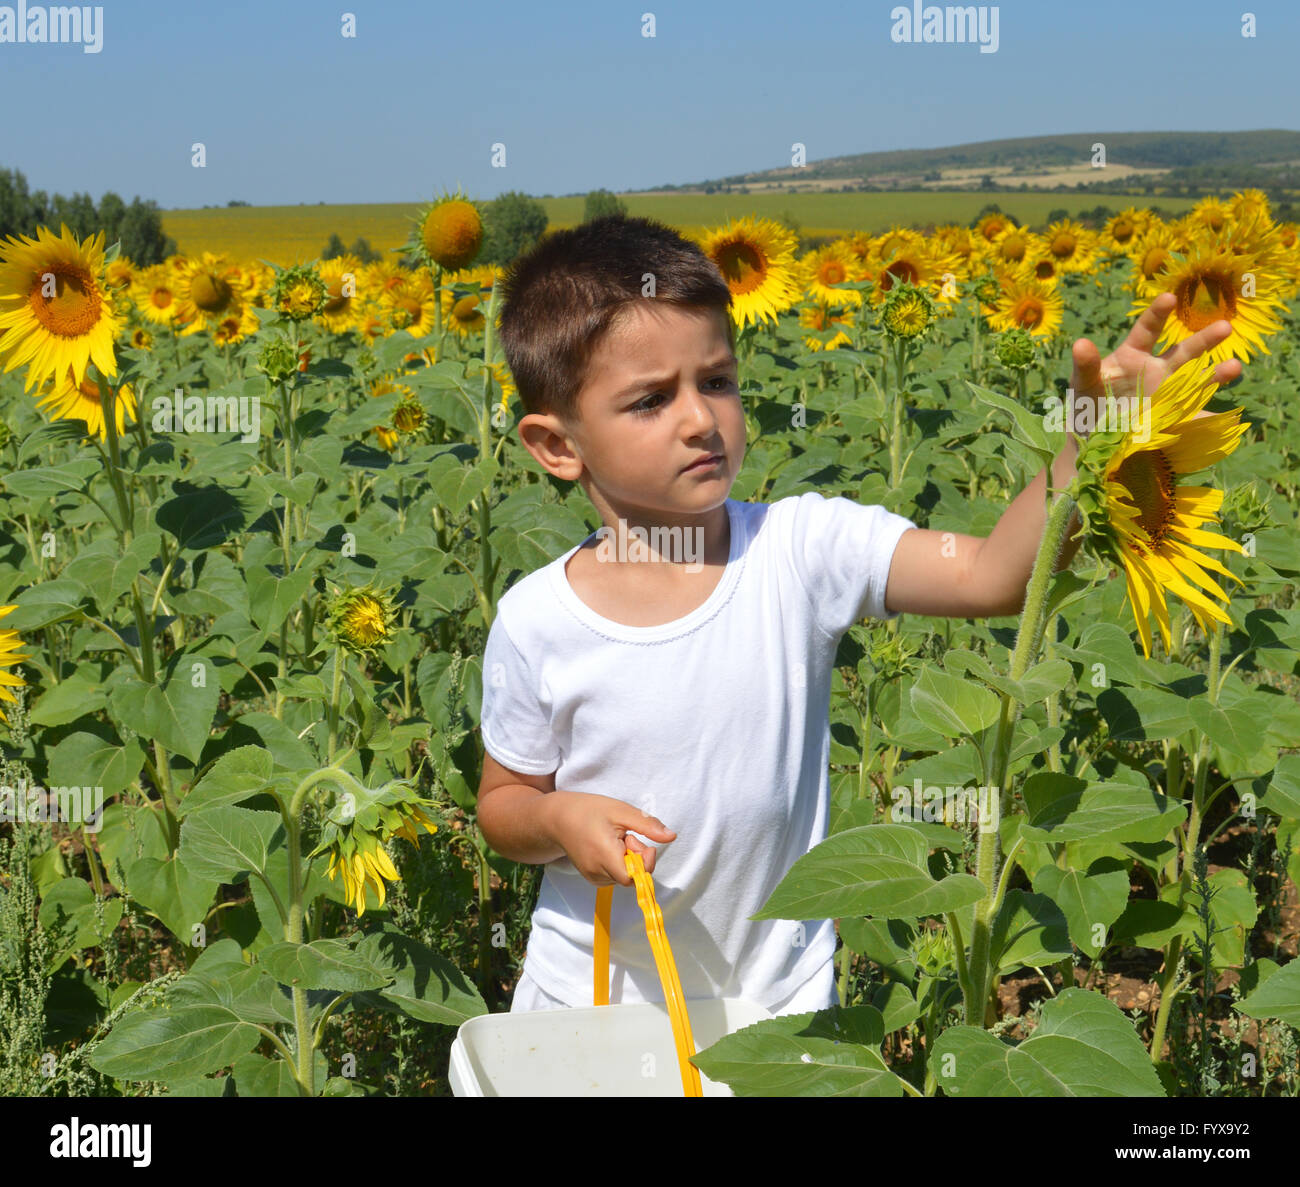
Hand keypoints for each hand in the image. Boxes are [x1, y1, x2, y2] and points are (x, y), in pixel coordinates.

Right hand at [542, 790, 676, 886]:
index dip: (644, 861)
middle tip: (626, 835)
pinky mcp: (590, 877)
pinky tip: (608, 847)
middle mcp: (596, 872)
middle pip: (630, 877)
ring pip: (623, 878)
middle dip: (636, 858)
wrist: (557, 819)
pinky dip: (617, 864)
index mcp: (604, 855)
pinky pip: (614, 877)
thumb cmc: (589, 810)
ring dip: (627, 861)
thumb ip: (647, 825)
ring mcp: (592, 877)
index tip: (638, 839)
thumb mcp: (621, 811)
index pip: (633, 877)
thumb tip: (672, 836)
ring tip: (615, 840)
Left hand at [1070, 292, 1243, 417]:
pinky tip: (1227, 418)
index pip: (1148, 329)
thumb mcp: (1084, 384)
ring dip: (1216, 374)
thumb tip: (1080, 343)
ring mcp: (1168, 394)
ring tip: (1234, 367)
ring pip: (1197, 380)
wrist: (1094, 437)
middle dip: (1204, 339)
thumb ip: (1085, 365)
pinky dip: (1209, 419)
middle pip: (1184, 351)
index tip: (1170, 298)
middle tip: (1225, 327)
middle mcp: (1157, 370)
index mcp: (1134, 355)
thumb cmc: (1087, 402)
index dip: (1158, 313)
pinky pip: (1194, 416)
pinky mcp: (1172, 418)